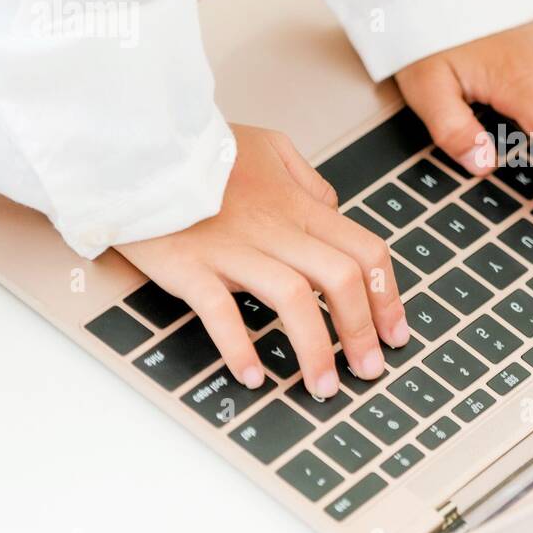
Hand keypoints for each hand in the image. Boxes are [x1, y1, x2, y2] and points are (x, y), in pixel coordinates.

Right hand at [116, 124, 407, 397]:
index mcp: (298, 205)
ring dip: (315, 350)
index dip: (388, 296)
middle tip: (369, 371)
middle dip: (362, 332)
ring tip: (323, 387)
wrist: (137, 144)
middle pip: (340, 279)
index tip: (395, 333)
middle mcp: (275, 227)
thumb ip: (308, 181)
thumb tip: (335, 212)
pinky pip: (221, 310)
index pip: (365, 251)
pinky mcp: (190, 264)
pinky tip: (252, 375)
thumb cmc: (201, 150)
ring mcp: (232, 247)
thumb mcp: (270, 148)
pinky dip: (239, 346)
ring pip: (294, 299)